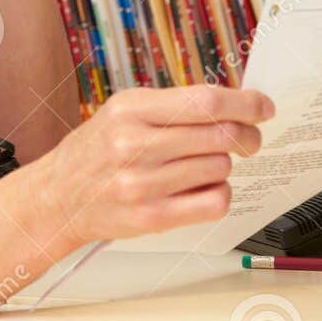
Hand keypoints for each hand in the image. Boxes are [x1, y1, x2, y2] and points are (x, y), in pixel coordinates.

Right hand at [23, 85, 275, 245]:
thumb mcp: (124, 111)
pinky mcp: (150, 218)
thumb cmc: (98, 150)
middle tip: (249, 139)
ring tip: (203, 165)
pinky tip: (203, 188)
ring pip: (220, 169)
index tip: (264, 107)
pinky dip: (219, 193)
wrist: (57, 197)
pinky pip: (213, 203)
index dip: (245, 103)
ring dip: (224, 166)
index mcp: (131, 109)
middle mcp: (134, 145)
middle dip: (247, 136)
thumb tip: (236, 104)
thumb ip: (175, 105)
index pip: (205, 101)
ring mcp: (141, 185)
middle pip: (221, 135)